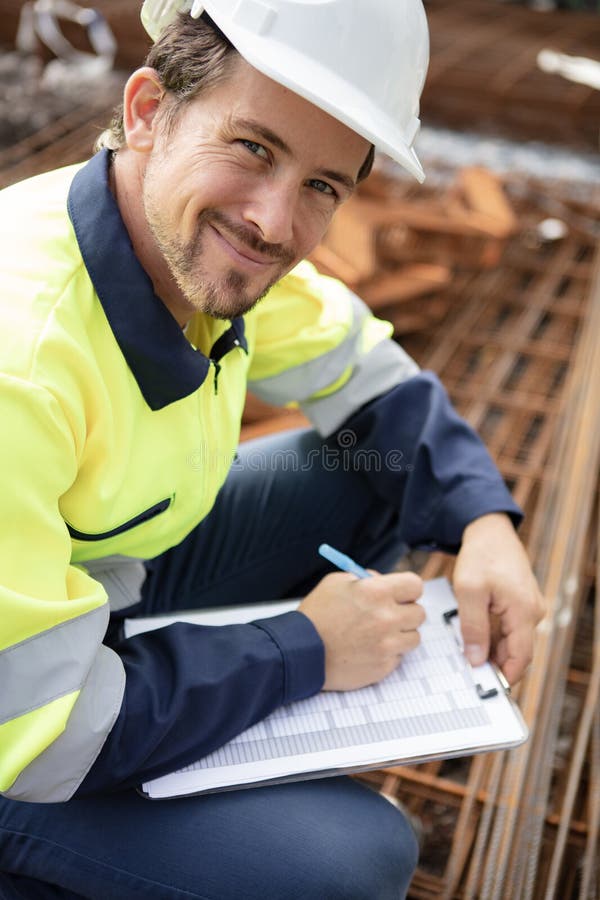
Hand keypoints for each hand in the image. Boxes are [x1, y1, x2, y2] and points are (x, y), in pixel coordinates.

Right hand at [298, 571, 424, 690]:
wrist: (300, 652)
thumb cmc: (316, 616)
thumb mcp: (336, 583)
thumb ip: (364, 579)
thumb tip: (384, 581)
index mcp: (376, 592)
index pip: (415, 585)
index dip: (408, 589)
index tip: (402, 594)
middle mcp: (386, 618)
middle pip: (419, 613)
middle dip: (405, 612)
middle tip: (389, 614)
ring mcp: (387, 645)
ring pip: (413, 638)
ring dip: (400, 635)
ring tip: (377, 634)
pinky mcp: (383, 667)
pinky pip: (398, 658)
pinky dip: (387, 654)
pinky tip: (367, 650)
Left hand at [453, 513, 544, 684]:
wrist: (490, 531)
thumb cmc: (480, 556)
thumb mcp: (468, 591)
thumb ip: (473, 627)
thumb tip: (476, 660)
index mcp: (524, 611)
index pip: (520, 658)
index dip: (504, 677)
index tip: (485, 690)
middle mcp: (533, 612)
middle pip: (516, 652)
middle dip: (494, 665)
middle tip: (468, 676)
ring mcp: (529, 608)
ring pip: (512, 641)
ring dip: (492, 650)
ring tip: (466, 654)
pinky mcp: (521, 604)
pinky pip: (509, 629)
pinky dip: (493, 636)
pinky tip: (473, 636)